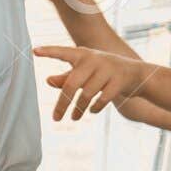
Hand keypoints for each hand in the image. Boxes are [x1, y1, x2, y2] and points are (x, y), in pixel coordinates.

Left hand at [33, 44, 149, 120]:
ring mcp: (108, 68)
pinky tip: (91, 111)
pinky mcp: (119, 81)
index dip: (49, 51)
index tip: (34, 51)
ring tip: (74, 118)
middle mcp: (94, 59)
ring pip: (86, 94)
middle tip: (55, 119)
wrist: (136, 74)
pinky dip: (95, 108)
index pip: (62, 52)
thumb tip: (47, 80)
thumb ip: (66, 77)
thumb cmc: (102, 72)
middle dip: (62, 104)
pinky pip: (102, 99)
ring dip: (78, 110)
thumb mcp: (84, 72)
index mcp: (82, 54)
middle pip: (71, 85)